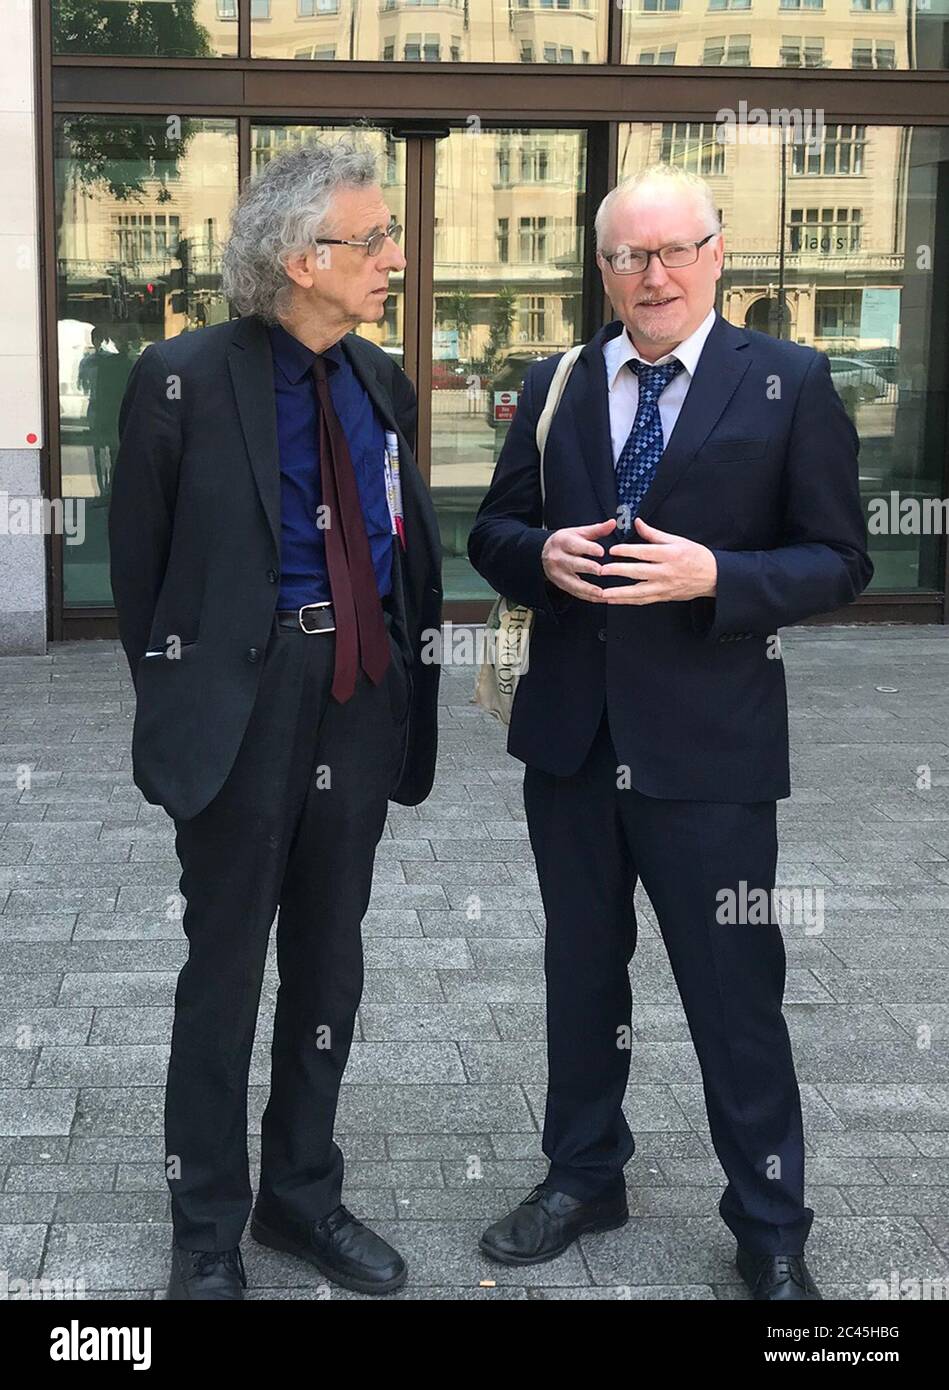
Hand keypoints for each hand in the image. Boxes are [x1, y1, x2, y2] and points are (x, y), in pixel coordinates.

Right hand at [541, 518, 614, 602]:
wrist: (543, 553)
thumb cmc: (564, 542)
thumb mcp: (578, 532)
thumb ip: (597, 530)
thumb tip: (612, 523)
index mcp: (562, 542)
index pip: (575, 545)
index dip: (588, 548)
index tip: (601, 551)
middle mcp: (558, 558)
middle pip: (573, 564)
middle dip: (587, 568)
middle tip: (601, 571)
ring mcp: (558, 573)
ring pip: (573, 583)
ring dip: (588, 589)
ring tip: (601, 593)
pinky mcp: (561, 585)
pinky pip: (575, 593)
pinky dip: (587, 597)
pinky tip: (599, 599)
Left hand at [599, 517, 717, 604]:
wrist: (713, 576)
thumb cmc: (695, 556)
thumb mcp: (677, 540)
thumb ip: (654, 534)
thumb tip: (638, 523)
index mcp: (669, 555)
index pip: (644, 552)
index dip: (627, 551)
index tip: (613, 549)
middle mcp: (666, 572)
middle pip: (638, 572)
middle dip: (618, 572)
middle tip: (602, 571)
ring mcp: (664, 587)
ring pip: (638, 592)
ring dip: (619, 593)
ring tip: (602, 592)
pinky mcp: (663, 597)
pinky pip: (642, 601)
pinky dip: (627, 601)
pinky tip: (614, 600)